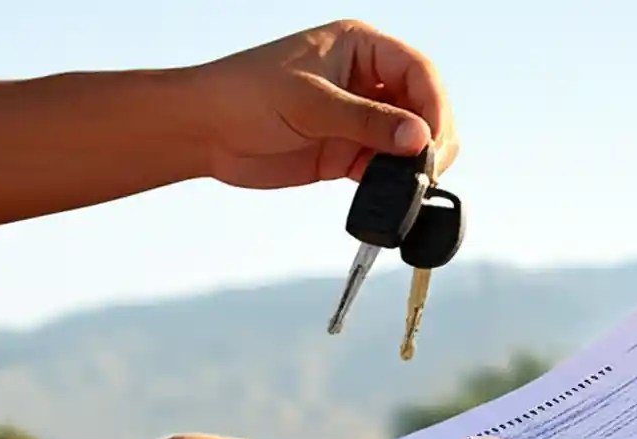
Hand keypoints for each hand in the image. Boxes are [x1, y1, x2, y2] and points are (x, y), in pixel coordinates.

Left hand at [199, 19, 459, 188]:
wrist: (202, 131)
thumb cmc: (244, 94)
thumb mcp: (310, 102)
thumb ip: (367, 121)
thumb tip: (419, 138)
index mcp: (361, 47)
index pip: (419, 71)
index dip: (434, 105)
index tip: (434, 139)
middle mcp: (366, 80)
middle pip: (423, 107)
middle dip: (430, 137)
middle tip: (428, 168)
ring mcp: (358, 118)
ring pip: (409, 140)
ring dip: (413, 163)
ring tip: (408, 183)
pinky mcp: (346, 152)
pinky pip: (384, 167)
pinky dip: (391, 181)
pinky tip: (386, 193)